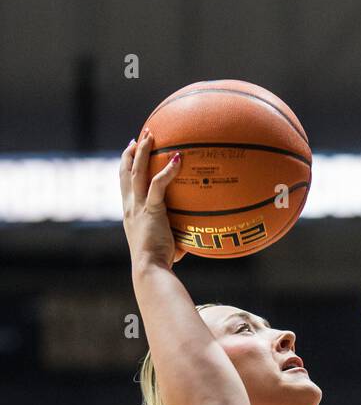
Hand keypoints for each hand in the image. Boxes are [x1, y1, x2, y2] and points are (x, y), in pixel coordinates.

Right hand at [120, 129, 185, 271]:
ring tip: (152, 135)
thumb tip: (193, 241)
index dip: (125, 166)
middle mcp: (130, 207)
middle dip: (132, 152)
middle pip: (126, 172)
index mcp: (129, 213)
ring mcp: (138, 207)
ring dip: (144, 151)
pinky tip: (178, 158)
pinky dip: (167, 170)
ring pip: (137, 171)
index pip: (124, 184)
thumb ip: (174, 238)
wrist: (149, 269)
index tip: (130, 151)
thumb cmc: (158, 263)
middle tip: (140, 137)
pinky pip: (158, 185)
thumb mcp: (164, 246)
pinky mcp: (151, 210)